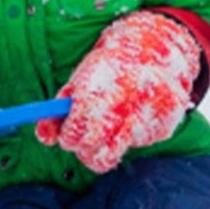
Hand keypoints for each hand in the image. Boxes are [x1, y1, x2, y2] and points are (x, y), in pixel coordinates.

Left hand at [36, 11, 200, 172]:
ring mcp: (147, 119)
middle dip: (82, 148)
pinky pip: (137, 144)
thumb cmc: (109, 69)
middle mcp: (125, 106)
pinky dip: (131, 136)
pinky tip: (135, 116)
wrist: (155, 52)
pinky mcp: (163, 128)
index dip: (68, 137)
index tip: (68, 133)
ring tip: (105, 135)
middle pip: (92, 151)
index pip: (74, 133)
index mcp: (98, 91)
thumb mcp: (80, 82)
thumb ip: (57, 111)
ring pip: (112, 156)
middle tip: (85, 138)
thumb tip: (46, 139)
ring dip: (102, 151)